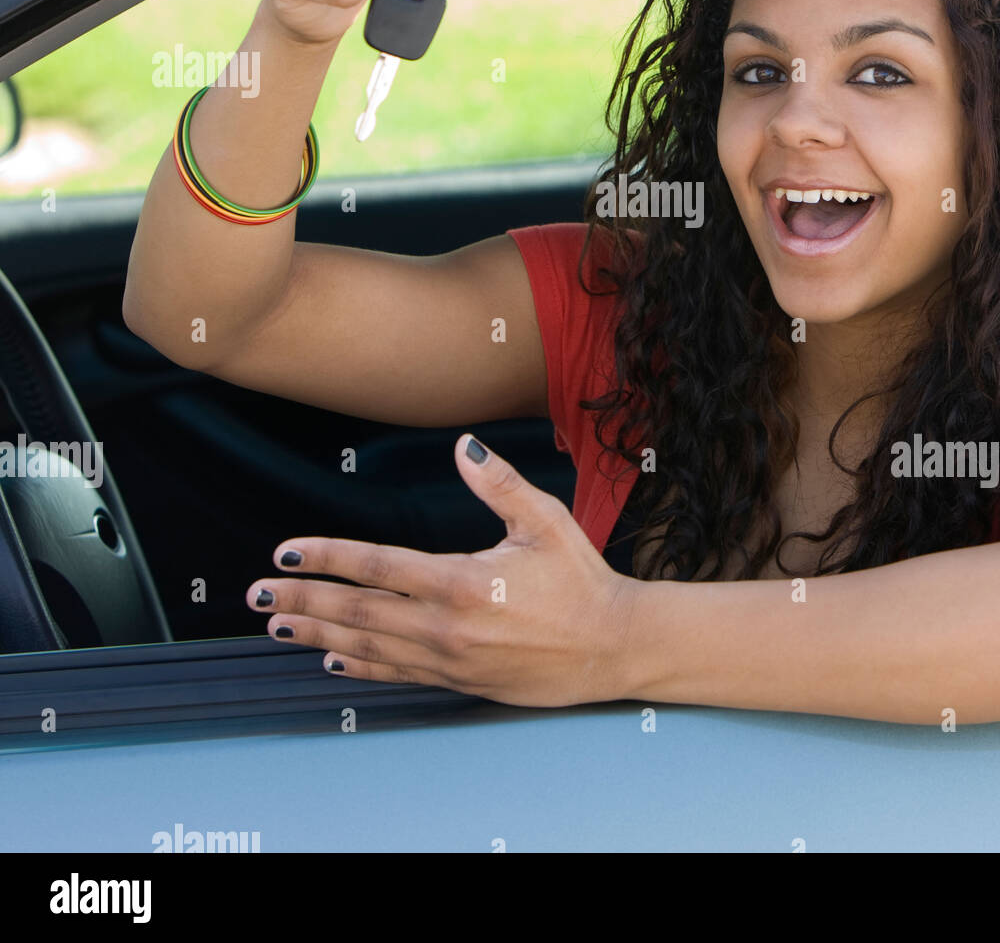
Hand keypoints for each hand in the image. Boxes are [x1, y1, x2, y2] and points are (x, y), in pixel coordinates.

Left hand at [245, 434, 639, 706]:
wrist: (613, 646)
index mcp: (462, 581)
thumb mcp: (545, 520)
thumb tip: (463, 446)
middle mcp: (446, 626)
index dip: (325, 557)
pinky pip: (396, 674)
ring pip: (366, 646)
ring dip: (316, 633)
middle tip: (257, 595)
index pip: (375, 566)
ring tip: (277, 626)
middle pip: (356, 611)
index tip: (285, 552)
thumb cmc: (582, 579)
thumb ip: (498, 484)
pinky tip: (332, 659)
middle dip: (302, 600)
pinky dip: (358, 667)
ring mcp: (449, 660)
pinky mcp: (459, 682)